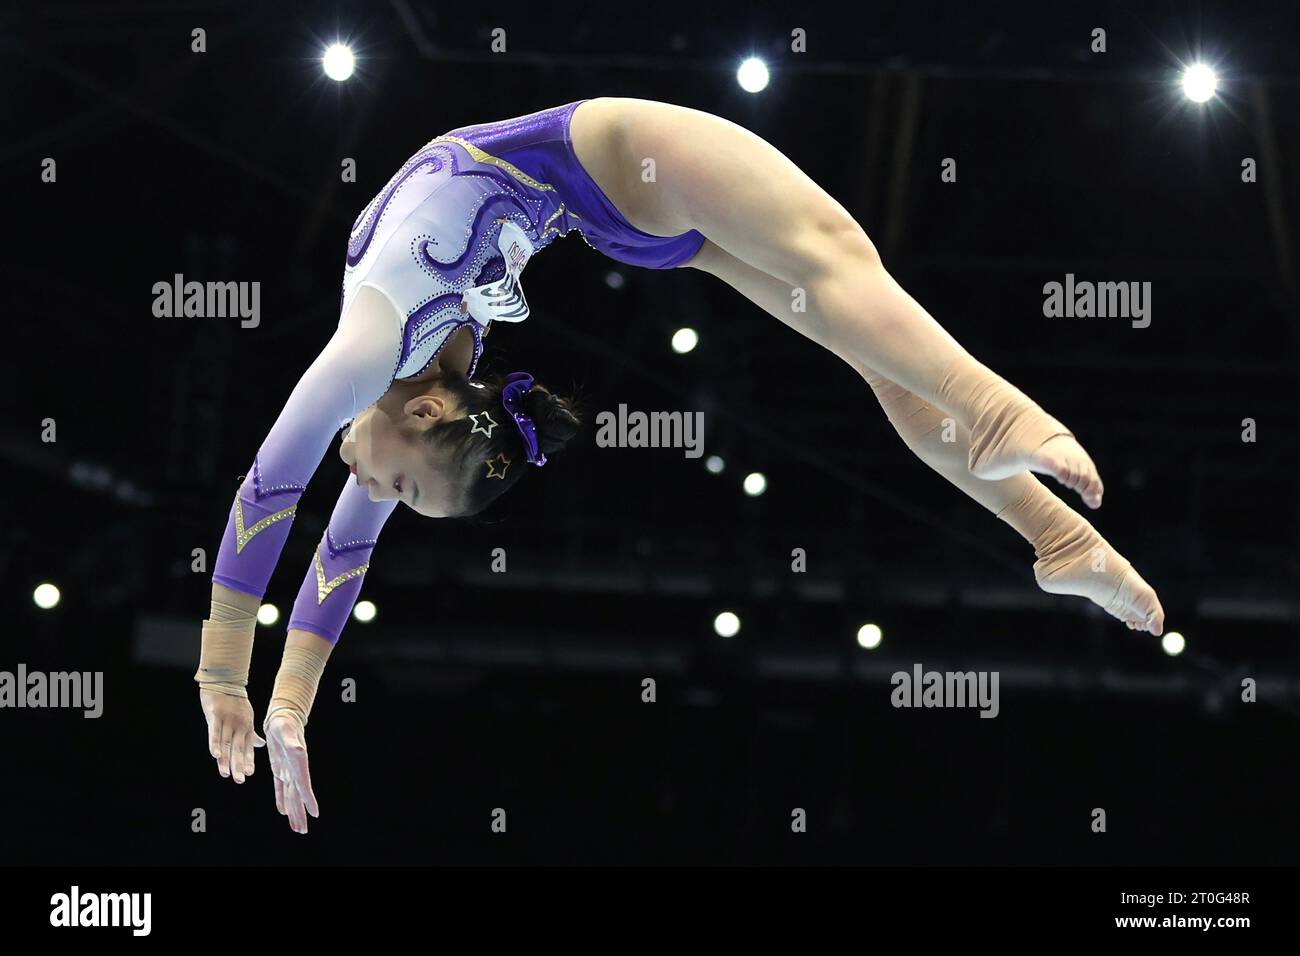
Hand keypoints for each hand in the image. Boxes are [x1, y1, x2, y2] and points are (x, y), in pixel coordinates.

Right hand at [199, 687, 264, 783]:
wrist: (225, 681)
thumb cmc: (235, 702)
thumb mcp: (248, 718)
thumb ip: (252, 733)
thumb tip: (260, 744)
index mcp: (246, 727)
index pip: (248, 747)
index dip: (249, 760)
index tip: (249, 774)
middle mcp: (238, 726)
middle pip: (237, 748)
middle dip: (238, 765)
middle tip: (240, 780)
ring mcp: (227, 721)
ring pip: (226, 743)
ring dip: (225, 759)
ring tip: (225, 773)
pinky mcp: (216, 715)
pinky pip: (214, 731)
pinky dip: (214, 743)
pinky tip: (215, 755)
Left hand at [266, 712, 318, 833]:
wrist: (281, 717)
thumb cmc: (285, 722)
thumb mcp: (286, 730)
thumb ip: (293, 741)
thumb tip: (297, 749)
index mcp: (298, 762)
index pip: (304, 784)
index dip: (308, 799)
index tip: (315, 813)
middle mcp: (295, 769)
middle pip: (298, 795)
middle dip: (300, 813)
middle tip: (302, 830)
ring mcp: (288, 770)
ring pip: (291, 795)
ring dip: (293, 811)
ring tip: (296, 826)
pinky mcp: (280, 769)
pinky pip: (281, 788)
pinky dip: (282, 800)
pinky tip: (283, 811)